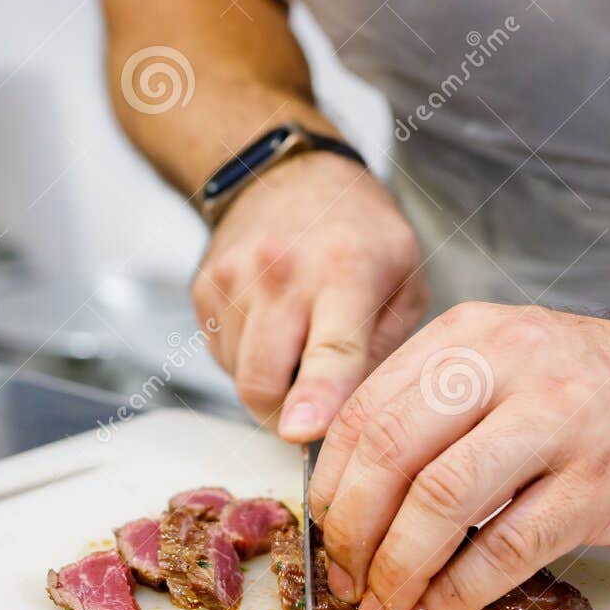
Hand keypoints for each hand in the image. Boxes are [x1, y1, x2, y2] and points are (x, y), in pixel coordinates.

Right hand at [192, 151, 429, 440]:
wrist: (290, 174)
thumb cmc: (359, 233)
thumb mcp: (405, 283)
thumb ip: (384, 354)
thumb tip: (353, 420)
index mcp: (345, 271)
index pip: (330, 350)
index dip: (316, 399)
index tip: (301, 435)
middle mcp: (282, 272)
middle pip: (264, 382)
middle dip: (286, 417)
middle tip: (316, 409)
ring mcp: (234, 280)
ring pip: (241, 378)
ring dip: (271, 384)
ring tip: (299, 342)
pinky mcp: (203, 290)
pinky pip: (223, 358)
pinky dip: (249, 359)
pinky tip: (273, 325)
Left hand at [308, 302, 609, 609]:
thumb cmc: (598, 394)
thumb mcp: (508, 367)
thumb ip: (433, 409)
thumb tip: (347, 494)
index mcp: (469, 337)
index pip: (365, 411)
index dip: (329, 486)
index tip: (321, 535)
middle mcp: (509, 365)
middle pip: (390, 454)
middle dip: (352, 533)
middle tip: (343, 581)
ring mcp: (560, 421)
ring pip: (440, 503)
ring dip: (398, 570)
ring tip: (384, 607)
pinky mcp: (601, 482)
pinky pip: (505, 549)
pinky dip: (457, 593)